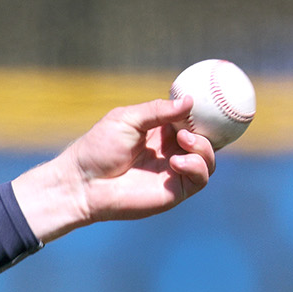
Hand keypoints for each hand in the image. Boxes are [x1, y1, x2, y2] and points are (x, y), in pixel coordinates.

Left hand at [11, 96, 215, 242]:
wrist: (82, 183)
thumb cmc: (97, 149)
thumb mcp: (126, 119)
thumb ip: (157, 111)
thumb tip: (190, 100)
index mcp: (160, 131)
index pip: (192, 120)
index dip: (203, 112)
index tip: (209, 100)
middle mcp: (171, 150)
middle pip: (207, 138)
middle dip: (209, 129)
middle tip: (193, 124)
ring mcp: (174, 171)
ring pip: (208, 158)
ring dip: (204, 147)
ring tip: (183, 141)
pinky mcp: (174, 191)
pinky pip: (200, 178)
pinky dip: (197, 167)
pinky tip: (178, 162)